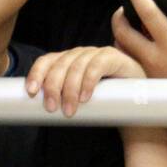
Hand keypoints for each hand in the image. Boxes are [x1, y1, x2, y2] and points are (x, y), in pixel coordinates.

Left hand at [25, 45, 145, 116]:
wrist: (136, 109)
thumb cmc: (102, 106)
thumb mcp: (76, 103)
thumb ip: (60, 100)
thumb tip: (35, 112)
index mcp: (68, 61)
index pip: (47, 61)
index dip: (37, 73)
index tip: (31, 92)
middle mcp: (81, 54)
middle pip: (60, 64)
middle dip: (52, 86)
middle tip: (51, 108)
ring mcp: (97, 54)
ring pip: (76, 66)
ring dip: (69, 89)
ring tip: (69, 110)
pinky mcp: (115, 58)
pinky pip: (97, 66)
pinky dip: (88, 81)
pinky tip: (85, 97)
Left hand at [112, 0, 166, 81]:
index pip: (149, 14)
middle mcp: (153, 57)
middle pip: (123, 32)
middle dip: (119, 16)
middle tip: (124, 7)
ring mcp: (146, 71)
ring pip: (122, 47)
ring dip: (121, 33)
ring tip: (131, 24)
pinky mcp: (144, 80)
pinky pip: (128, 60)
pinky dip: (128, 48)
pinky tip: (138, 44)